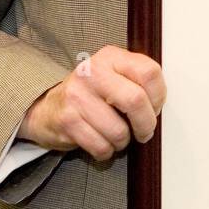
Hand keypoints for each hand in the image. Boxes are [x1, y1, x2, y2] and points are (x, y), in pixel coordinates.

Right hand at [20, 46, 165, 160]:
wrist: (48, 107)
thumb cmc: (91, 93)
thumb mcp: (114, 74)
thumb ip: (137, 80)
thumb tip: (160, 105)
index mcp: (110, 56)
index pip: (149, 72)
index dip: (159, 96)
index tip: (155, 108)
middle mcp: (92, 72)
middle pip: (136, 100)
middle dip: (146, 124)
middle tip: (145, 132)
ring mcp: (77, 96)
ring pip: (118, 130)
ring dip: (123, 141)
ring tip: (118, 136)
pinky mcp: (67, 120)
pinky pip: (100, 146)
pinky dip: (107, 151)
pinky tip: (102, 142)